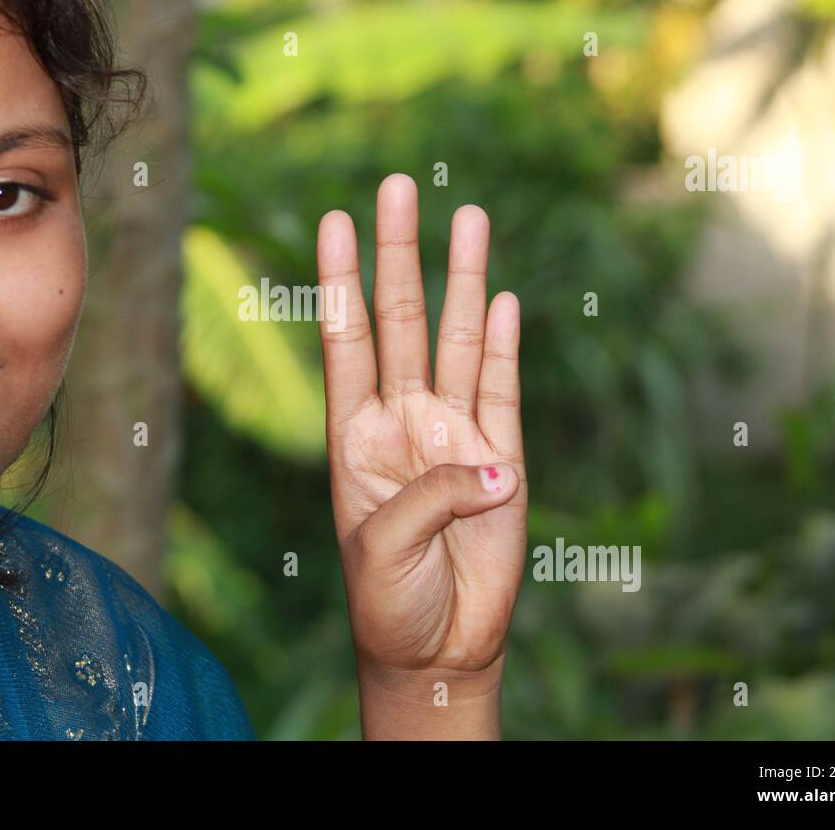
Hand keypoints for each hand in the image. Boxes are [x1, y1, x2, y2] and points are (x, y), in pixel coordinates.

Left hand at [316, 173, 527, 736]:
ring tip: (466, 214)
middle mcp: (402, 420)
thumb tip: (493, 465)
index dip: (339, 279)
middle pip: (400, 318)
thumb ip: (430, 496)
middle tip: (398, 186)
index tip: (331, 220)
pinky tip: (500, 297)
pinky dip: (502, 343)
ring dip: (461, 278)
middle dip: (399, 252)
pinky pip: (503, 388)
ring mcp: (453, 433)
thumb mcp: (385, 549)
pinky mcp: (502, 458)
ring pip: (455, 338)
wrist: (439, 648)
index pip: (345, 339)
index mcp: (354, 435)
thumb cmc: (391, 603)